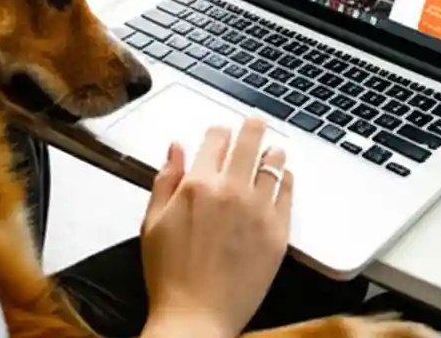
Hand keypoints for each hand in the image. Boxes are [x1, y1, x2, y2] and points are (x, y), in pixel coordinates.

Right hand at [140, 118, 292, 337]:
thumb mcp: (152, 223)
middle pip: (249, 142)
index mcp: (196, 185)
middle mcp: (230, 191)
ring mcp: (258, 210)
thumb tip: (175, 148)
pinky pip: (288, 193)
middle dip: (253, 128)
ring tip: (274, 149)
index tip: (221, 132)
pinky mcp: (278, 231)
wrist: (197, 317)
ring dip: (273, 152)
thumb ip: (165, 180)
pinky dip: (286, 179)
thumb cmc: (170, 276)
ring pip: (274, 163)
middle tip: (256, 122)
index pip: (215, 139)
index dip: (219, 132)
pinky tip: (284, 178)